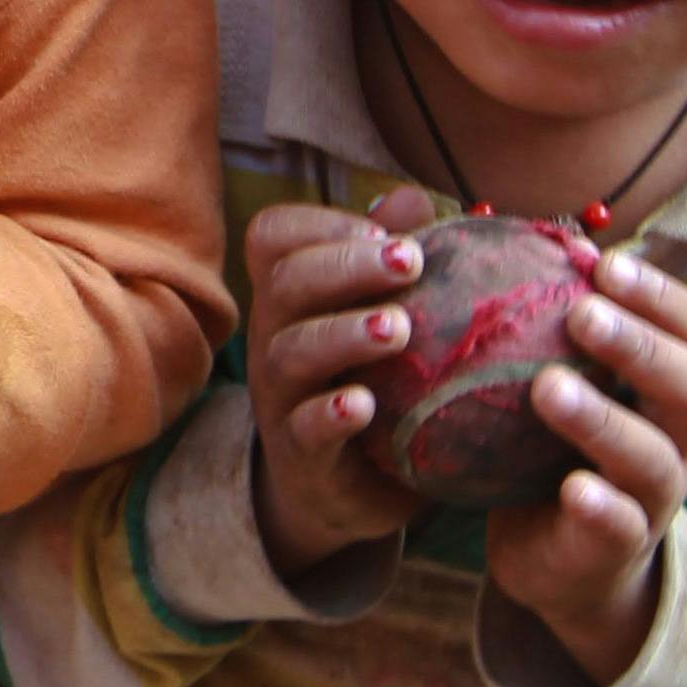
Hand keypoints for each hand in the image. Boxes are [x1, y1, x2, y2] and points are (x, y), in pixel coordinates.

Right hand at [242, 187, 440, 573]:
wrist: (342, 490)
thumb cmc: (370, 382)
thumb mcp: (379, 314)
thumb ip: (390, 256)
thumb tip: (412, 196)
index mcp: (292, 296)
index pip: (274, 235)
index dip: (323, 223)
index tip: (386, 233)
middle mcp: (275, 337)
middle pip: (283, 283)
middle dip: (346, 266)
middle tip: (410, 263)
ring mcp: (282, 397)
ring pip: (291, 353)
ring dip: (343, 333)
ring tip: (396, 329)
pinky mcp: (302, 454)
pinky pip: (304, 430)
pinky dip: (331, 413)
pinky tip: (365, 405)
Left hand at [480, 249, 686, 686]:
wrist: (566, 561)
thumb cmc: (555, 447)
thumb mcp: (557, 380)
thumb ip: (546, 324)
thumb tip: (505, 232)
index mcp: (670, 388)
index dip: (658, 294)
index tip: (603, 261)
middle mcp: (678, 438)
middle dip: (640, 345)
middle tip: (582, 313)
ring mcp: (656, 496)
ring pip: (653, 457)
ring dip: (605, 419)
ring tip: (550, 388)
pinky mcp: (619, 547)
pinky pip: (621, 526)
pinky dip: (600, 505)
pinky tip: (570, 487)